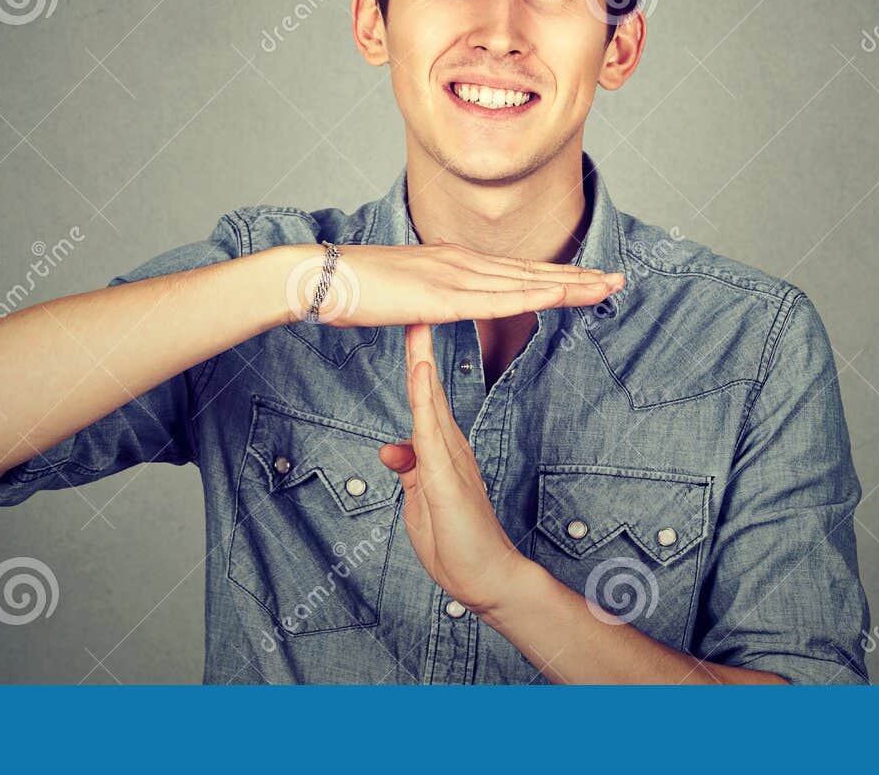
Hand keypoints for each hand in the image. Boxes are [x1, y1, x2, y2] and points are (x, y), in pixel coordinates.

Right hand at [279, 240, 623, 327]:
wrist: (322, 277)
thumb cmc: (354, 289)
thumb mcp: (403, 295)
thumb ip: (427, 301)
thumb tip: (437, 309)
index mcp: (454, 262)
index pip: (517, 270)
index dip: (557, 275)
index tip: (590, 279)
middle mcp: (462, 262)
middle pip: (532, 271)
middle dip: (578, 276)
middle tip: (619, 279)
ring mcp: (454, 275)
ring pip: (525, 281)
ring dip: (568, 285)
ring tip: (606, 287)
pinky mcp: (441, 295)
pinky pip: (496, 298)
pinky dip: (533, 296)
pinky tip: (559, 296)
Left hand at [377, 322, 532, 614]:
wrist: (488, 578)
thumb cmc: (456, 543)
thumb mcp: (420, 501)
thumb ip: (408, 471)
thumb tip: (390, 449)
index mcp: (441, 448)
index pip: (424, 394)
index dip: (415, 358)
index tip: (407, 322)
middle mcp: (448, 444)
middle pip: (429, 386)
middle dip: (420, 344)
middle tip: (412, 300)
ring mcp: (449, 457)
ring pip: (430, 399)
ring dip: (421, 360)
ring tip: (416, 319)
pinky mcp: (446, 476)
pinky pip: (431, 430)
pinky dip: (424, 398)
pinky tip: (421, 370)